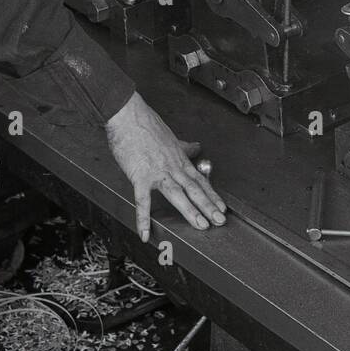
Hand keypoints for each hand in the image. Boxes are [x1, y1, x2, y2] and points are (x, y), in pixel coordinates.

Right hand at [106, 93, 226, 240]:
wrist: (128, 117)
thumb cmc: (146, 125)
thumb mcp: (170, 137)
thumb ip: (183, 146)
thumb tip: (196, 147)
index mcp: (179, 160)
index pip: (199, 180)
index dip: (212, 195)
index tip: (221, 208)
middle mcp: (172, 167)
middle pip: (194, 189)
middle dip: (208, 206)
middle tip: (220, 221)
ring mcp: (157, 172)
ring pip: (177, 194)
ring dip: (190, 210)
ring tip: (200, 225)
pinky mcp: (140, 176)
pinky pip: (143, 200)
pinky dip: (144, 218)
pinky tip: (146, 233)